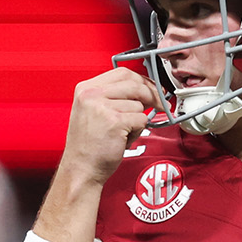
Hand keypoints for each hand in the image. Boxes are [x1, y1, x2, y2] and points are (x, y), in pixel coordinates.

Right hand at [58, 68, 163, 185]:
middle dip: (152, 94)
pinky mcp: (115, 121)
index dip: (141, 80)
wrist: (81, 169)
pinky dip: (137, 131)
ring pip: (139, 105)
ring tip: (122, 133)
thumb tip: (142, 89)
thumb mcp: (92, 111)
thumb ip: (112, 97)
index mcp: (85, 89)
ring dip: (137, 120)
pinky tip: (123, 139)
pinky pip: (141, 119)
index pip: (122, 73)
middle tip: (160, 104)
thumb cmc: (88, 146)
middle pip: (134, 83)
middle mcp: (92, 95)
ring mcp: (103, 107)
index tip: (151, 88)